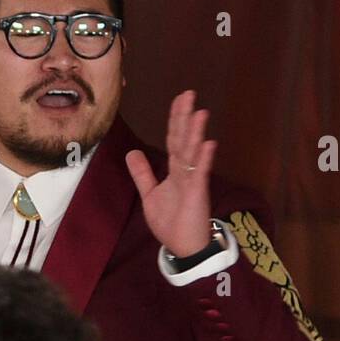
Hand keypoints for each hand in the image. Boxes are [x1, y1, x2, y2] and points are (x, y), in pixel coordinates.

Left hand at [125, 89, 216, 256]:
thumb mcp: (150, 195)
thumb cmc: (170, 222)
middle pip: (183, 139)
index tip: (179, 99)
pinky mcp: (198, 194)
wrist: (183, 246)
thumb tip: (132, 152)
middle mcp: (185, 171)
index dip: (175, 120)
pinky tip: (208, 144)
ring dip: (196, 133)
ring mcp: (192, 181)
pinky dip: (203, 159)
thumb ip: (142, 173)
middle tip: (188, 94)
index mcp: (174, 171)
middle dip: (185, 118)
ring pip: (192, 153)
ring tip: (199, 112)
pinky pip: (200, 174)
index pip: (174, 139)